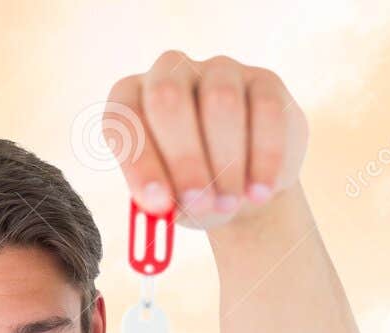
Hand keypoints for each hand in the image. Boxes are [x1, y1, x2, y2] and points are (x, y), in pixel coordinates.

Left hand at [104, 52, 308, 230]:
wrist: (240, 188)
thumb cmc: (186, 191)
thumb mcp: (166, 200)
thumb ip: (159, 200)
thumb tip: (163, 206)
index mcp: (130, 97)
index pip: (123, 119)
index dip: (139, 162)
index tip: (157, 204)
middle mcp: (168, 72)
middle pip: (168, 100)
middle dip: (183, 158)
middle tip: (198, 201)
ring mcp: (218, 69)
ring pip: (221, 103)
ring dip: (226, 162)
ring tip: (228, 204)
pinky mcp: (264, 79)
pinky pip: (266, 111)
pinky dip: (263, 157)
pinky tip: (259, 192)